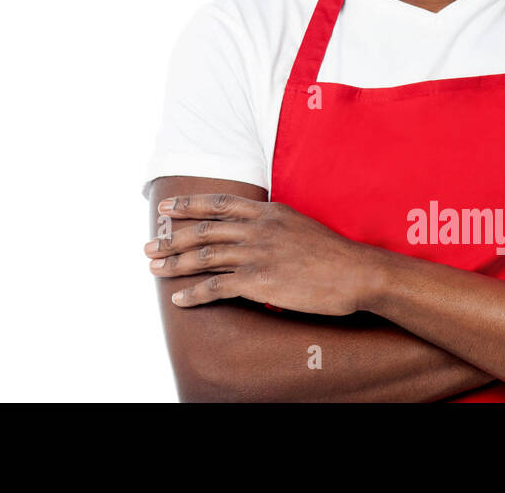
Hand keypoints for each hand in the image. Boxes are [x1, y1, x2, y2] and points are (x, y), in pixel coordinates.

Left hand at [144, 193, 375, 314]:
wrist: (356, 272)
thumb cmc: (331, 253)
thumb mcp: (298, 224)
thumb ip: (271, 223)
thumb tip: (251, 227)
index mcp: (267, 212)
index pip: (218, 204)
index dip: (188, 205)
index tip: (166, 208)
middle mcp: (257, 229)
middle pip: (203, 230)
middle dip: (171, 238)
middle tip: (149, 246)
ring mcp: (256, 254)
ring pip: (204, 257)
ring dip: (174, 264)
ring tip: (154, 270)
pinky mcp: (258, 281)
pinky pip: (216, 287)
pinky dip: (194, 294)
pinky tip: (179, 300)